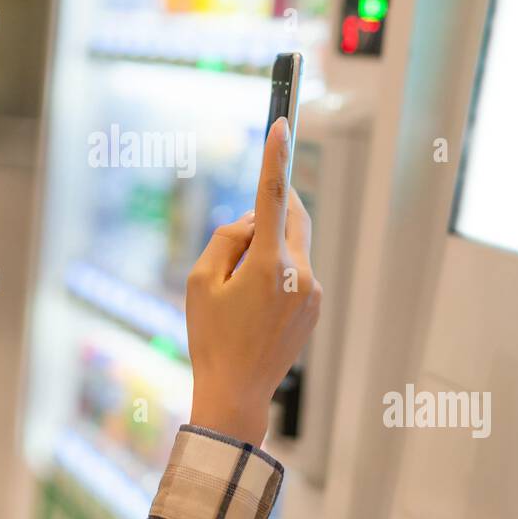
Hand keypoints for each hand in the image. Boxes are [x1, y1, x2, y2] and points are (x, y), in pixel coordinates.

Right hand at [184, 115, 322, 446]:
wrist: (237, 393)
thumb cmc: (211, 338)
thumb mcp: (200, 280)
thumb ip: (226, 237)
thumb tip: (254, 221)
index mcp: (270, 265)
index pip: (273, 197)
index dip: (276, 157)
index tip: (282, 125)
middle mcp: (301, 273)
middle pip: (292, 216)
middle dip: (270, 210)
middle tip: (239, 234)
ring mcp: (314, 292)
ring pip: (294, 244)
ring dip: (269, 247)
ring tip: (237, 289)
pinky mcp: (316, 306)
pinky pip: (299, 270)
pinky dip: (278, 270)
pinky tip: (254, 305)